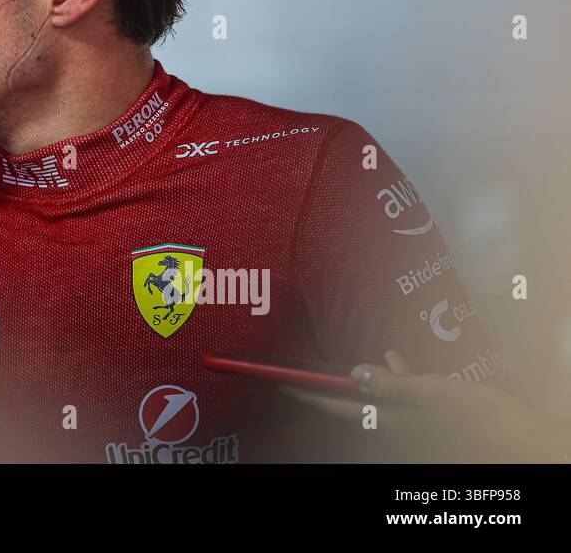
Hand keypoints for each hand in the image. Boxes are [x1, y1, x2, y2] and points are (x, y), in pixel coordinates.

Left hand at [280, 350, 569, 462]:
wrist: (522, 447)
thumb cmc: (479, 422)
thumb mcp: (433, 395)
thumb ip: (393, 384)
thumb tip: (354, 373)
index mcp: (388, 422)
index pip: (335, 406)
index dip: (305, 393)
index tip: (278, 384)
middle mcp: (394, 429)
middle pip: (350, 404)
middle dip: (331, 386)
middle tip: (307, 373)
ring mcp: (411, 429)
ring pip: (377, 399)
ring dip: (366, 378)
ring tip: (355, 355)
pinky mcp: (430, 424)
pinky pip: (403, 400)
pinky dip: (398, 380)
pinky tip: (400, 360)